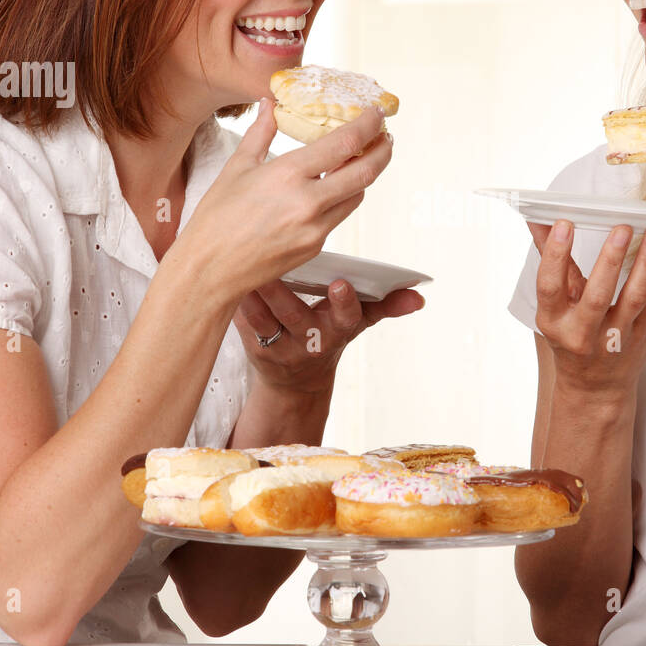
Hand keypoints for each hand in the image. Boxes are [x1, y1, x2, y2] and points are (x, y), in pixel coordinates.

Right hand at [176, 98, 393, 305]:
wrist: (210, 270)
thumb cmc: (216, 218)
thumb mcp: (237, 167)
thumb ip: (260, 132)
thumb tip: (269, 104)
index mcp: (287, 175)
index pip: (344, 144)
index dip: (368, 126)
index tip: (376, 114)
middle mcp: (308, 202)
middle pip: (365, 172)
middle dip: (383, 151)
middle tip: (386, 137)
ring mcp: (315, 228)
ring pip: (356, 195)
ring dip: (364, 175)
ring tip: (361, 159)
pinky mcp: (316, 246)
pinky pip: (339, 216)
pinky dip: (341, 198)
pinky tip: (332, 188)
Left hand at [234, 278, 423, 394]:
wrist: (293, 382)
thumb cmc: (327, 333)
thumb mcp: (358, 322)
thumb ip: (386, 305)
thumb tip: (419, 296)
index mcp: (338, 330)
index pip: (348, 318)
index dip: (345, 304)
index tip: (341, 284)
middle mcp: (309, 341)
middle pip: (297, 316)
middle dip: (286, 294)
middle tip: (276, 264)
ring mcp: (278, 347)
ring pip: (263, 321)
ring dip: (252, 297)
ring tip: (244, 268)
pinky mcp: (251, 345)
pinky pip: (241, 323)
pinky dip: (235, 303)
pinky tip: (226, 278)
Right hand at [528, 219, 645, 393]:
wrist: (595, 388)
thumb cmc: (571, 338)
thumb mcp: (555, 307)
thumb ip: (552, 263)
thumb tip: (538, 221)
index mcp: (554, 322)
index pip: (550, 287)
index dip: (554, 255)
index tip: (563, 224)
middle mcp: (583, 332)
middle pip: (597, 295)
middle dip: (610, 260)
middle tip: (622, 227)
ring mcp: (615, 336)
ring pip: (634, 296)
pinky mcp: (641, 332)